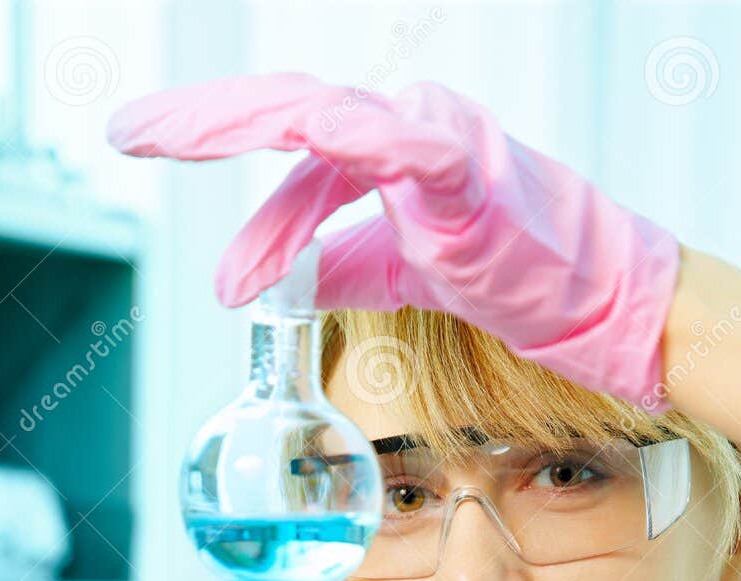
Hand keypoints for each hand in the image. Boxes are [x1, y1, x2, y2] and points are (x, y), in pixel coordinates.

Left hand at [107, 73, 678, 409]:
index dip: (226, 160)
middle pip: (291, 115)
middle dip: (205, 122)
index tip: (153, 157)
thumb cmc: (526, 280)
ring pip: (328, 121)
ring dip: (246, 124)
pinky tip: (302, 128)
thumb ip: (347, 264)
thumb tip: (280, 282)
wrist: (609, 306)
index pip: (299, 162)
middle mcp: (411, 133)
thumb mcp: (410, 271)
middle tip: (131, 133)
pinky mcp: (472, 179)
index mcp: (396, 153)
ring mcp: (442, 147)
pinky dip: (355, 138)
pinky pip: (405, 150)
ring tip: (173, 135)